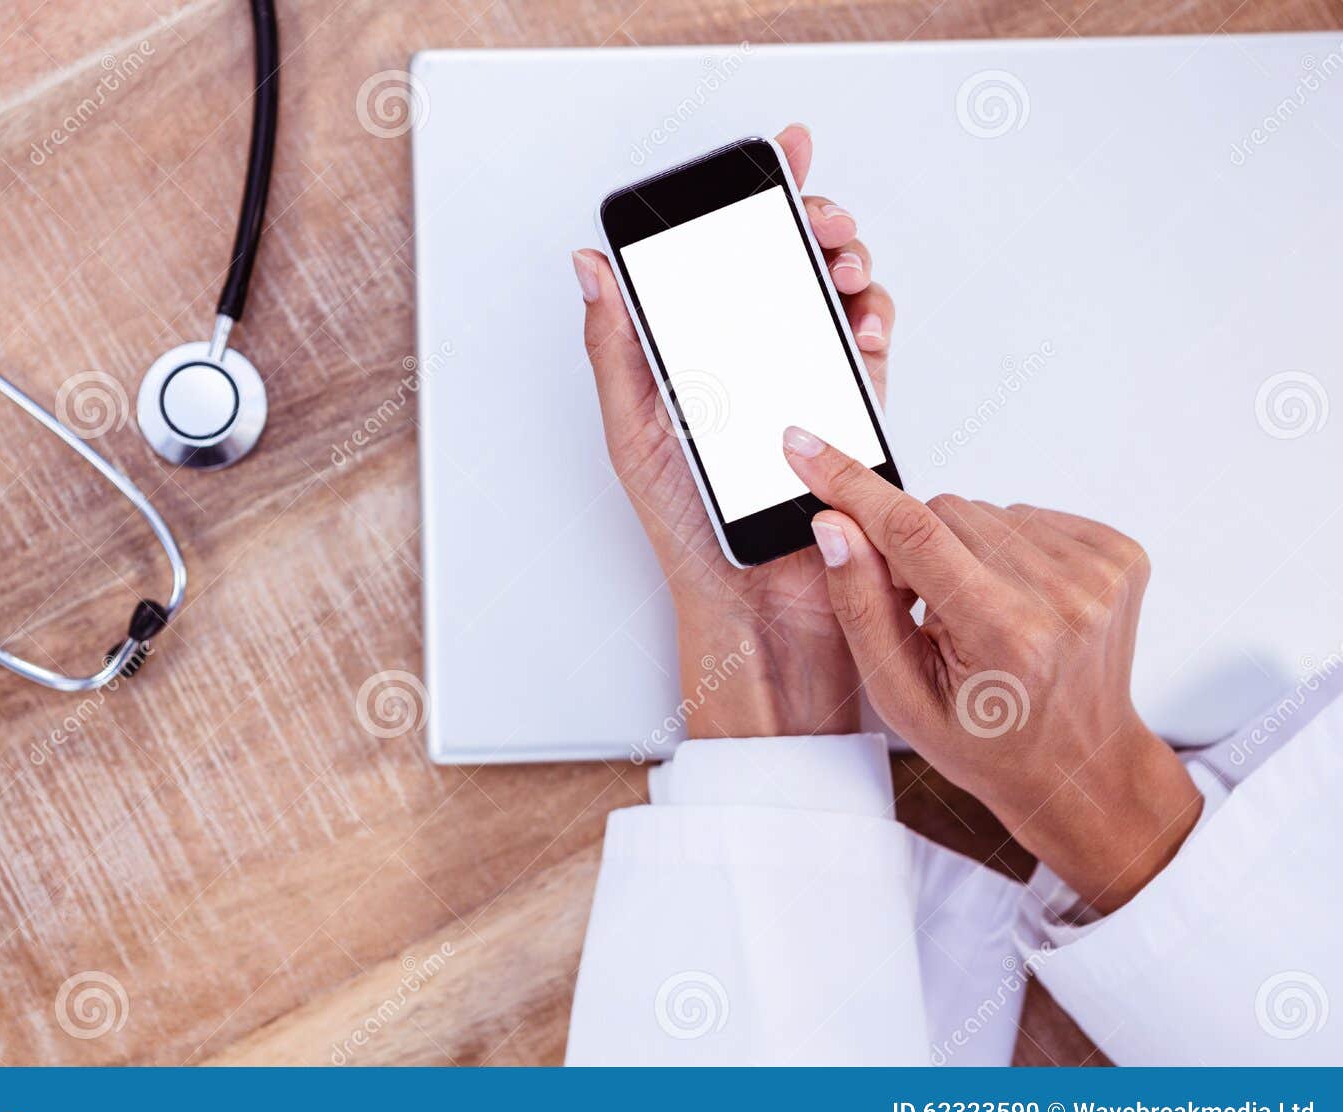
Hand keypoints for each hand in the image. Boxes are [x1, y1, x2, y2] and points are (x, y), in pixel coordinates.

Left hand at [573, 124, 895, 738]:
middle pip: (793, 258)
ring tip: (841, 261)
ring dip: (849, 257)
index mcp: (700, 349)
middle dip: (814, 216)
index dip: (753, 199)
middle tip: (814, 215)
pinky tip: (862, 324)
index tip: (773, 157)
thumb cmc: (684, 526)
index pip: (726, 256)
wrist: (749, 599)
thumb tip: (589, 267)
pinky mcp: (851, 407)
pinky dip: (877, 318)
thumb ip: (617, 346)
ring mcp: (806, 376)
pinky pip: (872, 343)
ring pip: (841, 290)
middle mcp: (754, 354)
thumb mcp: (633, 428)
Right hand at [781, 430, 1202, 912]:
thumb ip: (862, 605)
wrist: (1079, 764)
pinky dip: (1003, 547)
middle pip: (945, 511)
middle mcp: (1063, 596)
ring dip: (961, 548)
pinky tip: (1010, 596)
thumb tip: (835, 525)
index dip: (850, 485)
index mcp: (1006, 635)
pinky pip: (1026, 514)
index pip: (911, 532)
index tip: (805, 448)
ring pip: (983, 510)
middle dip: (913, 545)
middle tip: (921, 608)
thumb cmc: (988, 739)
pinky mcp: (1119, 553)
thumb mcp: (900, 695)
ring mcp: (1099, 571)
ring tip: (975, 611)